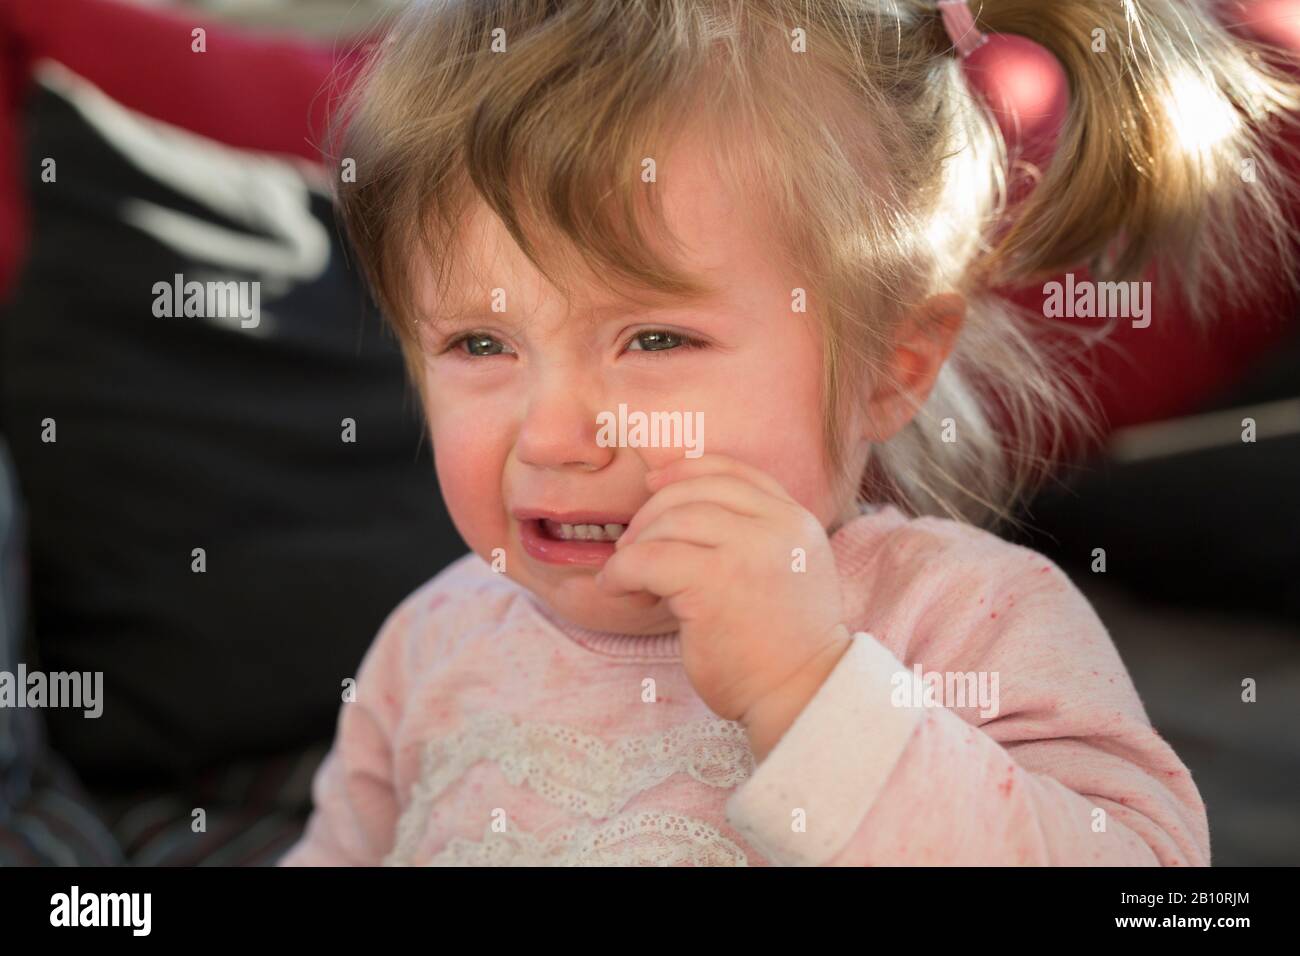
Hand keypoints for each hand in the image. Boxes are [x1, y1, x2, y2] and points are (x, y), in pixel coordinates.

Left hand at [595, 453, 851, 757]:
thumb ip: (755, 535)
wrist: (800, 694)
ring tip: (626, 574)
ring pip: (671, 520)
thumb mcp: (785, 571)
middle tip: (633, 545)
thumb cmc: (782, 646)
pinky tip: (615, 588)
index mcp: (796, 521)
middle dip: (653, 512)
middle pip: (696, 492)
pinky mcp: (714, 581)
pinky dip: (621, 572)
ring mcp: (748, 550)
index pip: (734, 472)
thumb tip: (678, 509)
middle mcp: (777, 527)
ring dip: (636, 545)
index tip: (653, 485)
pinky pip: (648, 559)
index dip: (686, 471)